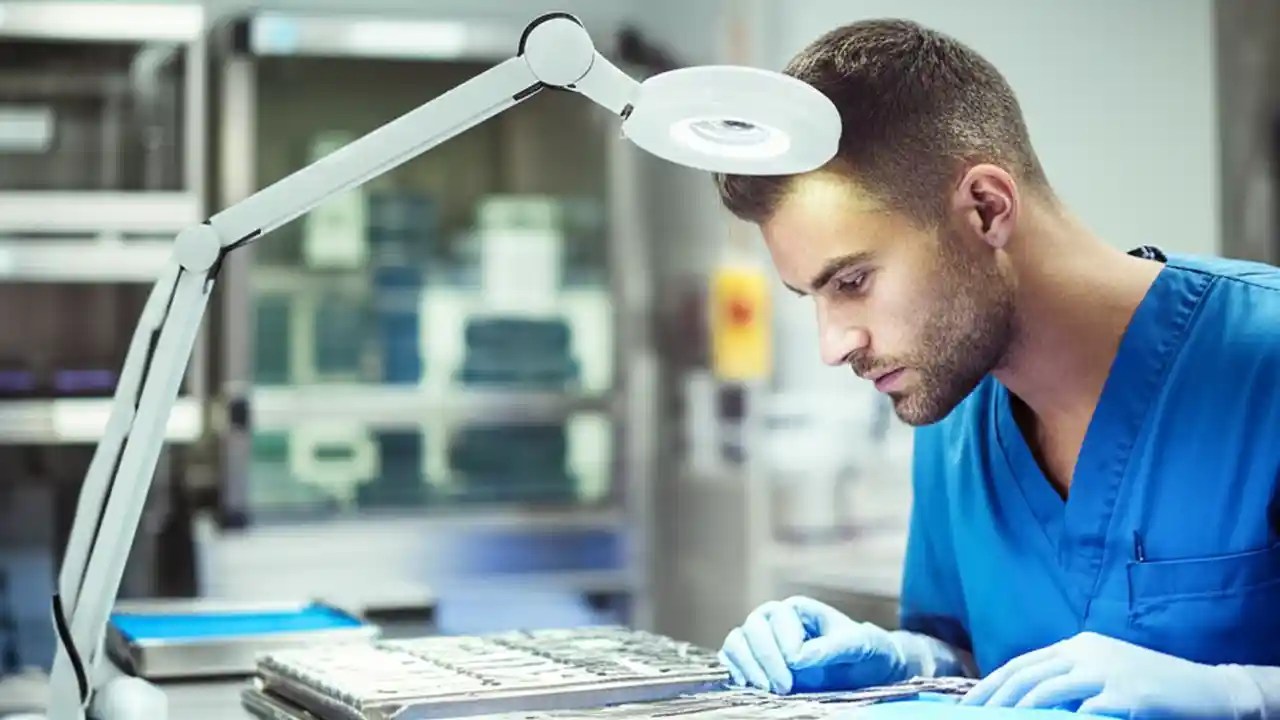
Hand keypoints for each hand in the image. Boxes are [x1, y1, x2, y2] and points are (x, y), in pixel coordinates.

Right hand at [718, 596, 910, 694]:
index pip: (777, 618)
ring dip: (747, 666)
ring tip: (767, 689)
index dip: (784, 642)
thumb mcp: (860, 644)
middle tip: (784, 687)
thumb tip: (799, 657)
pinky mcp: (752, 661)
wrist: (866, 670)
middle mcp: (773, 620)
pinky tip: (748, 686)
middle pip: (753, 628)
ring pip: (736, 642)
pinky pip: (730, 659)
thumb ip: (833, 646)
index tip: (799, 663)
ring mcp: (760, 640)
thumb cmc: (865, 650)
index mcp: (796, 609)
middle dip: (766, 659)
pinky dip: (734, 671)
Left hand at [961, 631, 1248, 716]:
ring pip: (1047, 690)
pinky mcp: (1125, 695)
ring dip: (1018, 710)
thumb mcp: (1104, 672)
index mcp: (1078, 645)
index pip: (1022, 663)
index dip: (992, 683)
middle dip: (994, 697)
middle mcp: (1086, 653)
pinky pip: (1084, 712)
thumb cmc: (1151, 684)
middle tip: (970, 715)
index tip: (970, 702)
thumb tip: (1027, 698)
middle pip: (1027, 674)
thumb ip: (1069, 679)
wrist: (1206, 689)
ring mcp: (1106, 672)